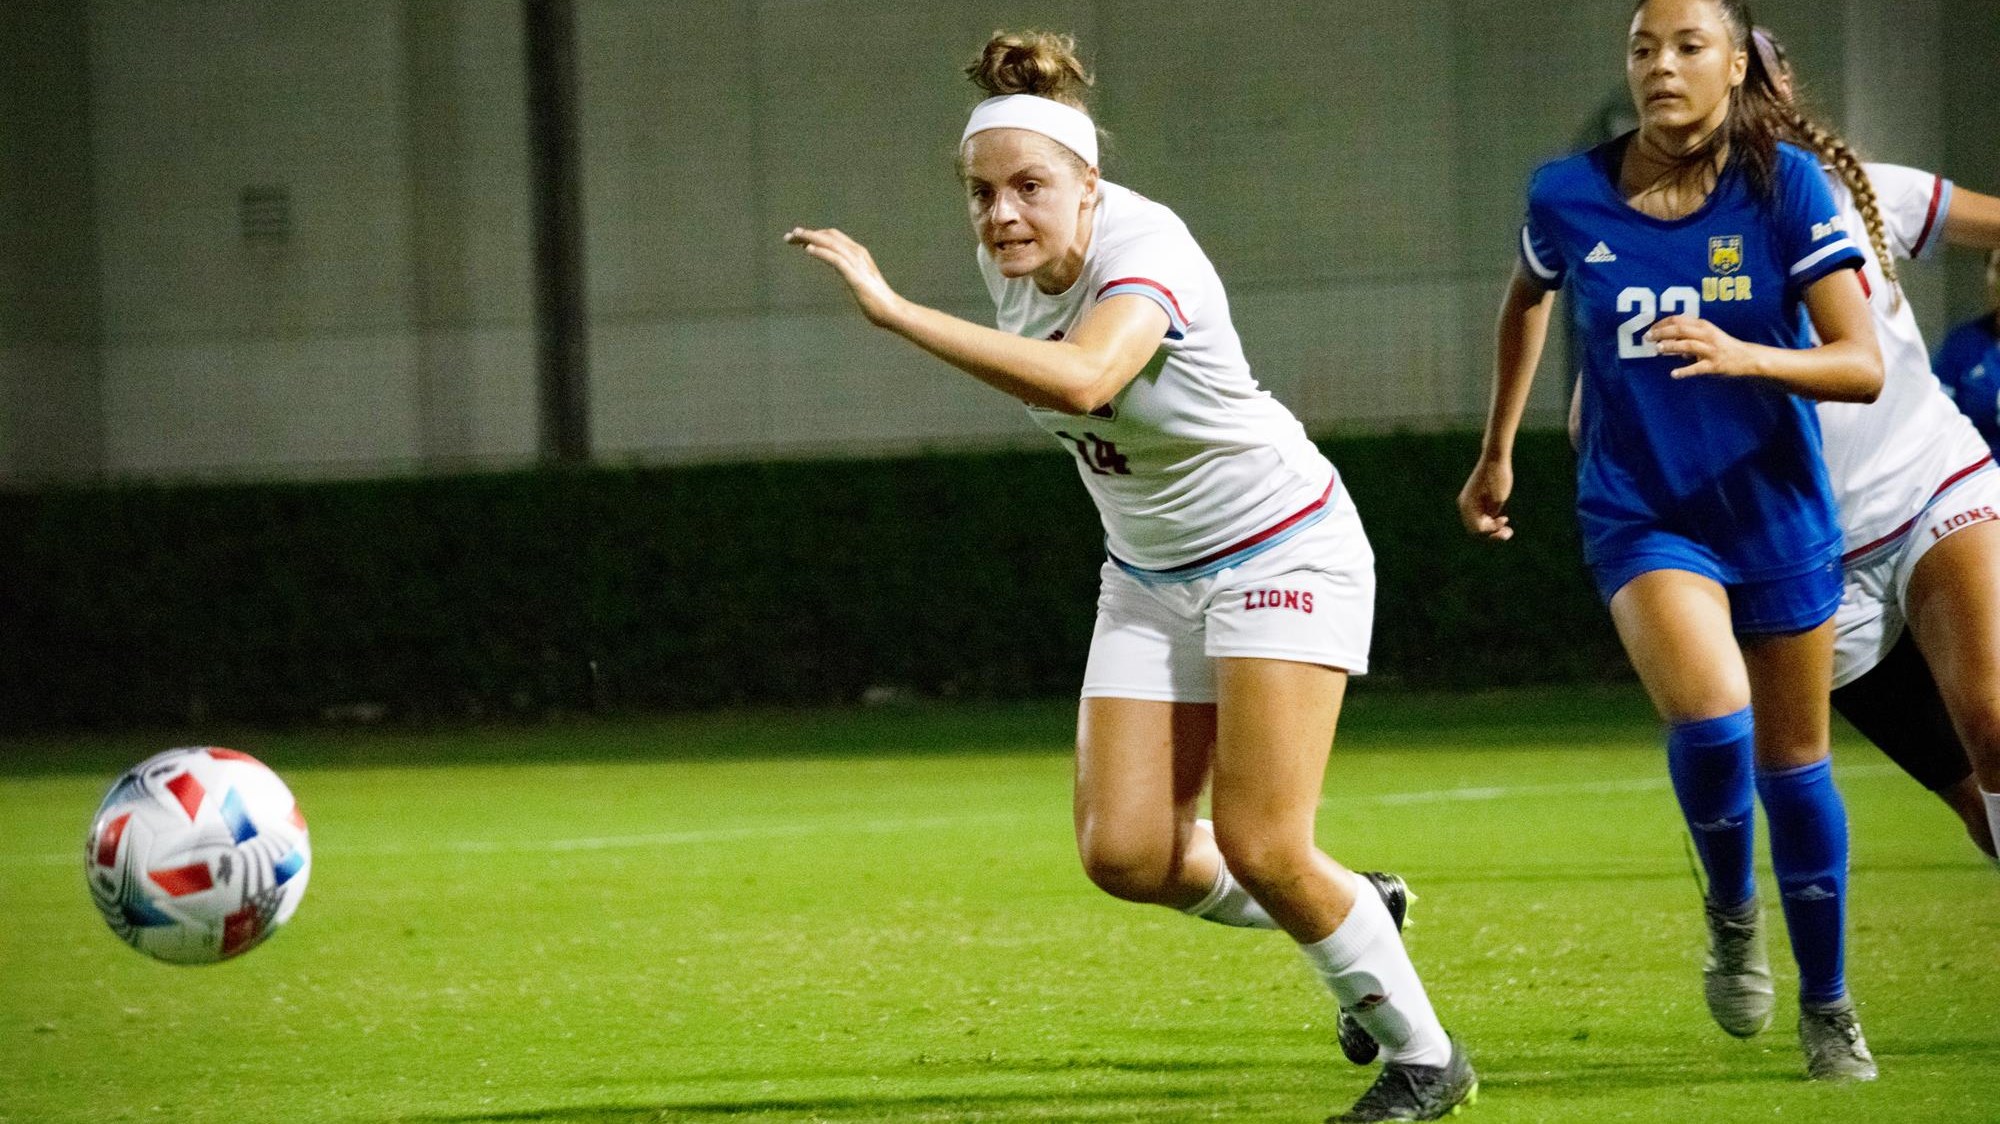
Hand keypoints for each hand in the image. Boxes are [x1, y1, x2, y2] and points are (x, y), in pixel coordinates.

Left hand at [783, 226, 904, 327]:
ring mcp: (856, 263)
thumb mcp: (859, 281)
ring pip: (830, 243)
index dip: (815, 234)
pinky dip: (821, 252)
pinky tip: (808, 249)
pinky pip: (835, 259)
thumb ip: (849, 273)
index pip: (833, 237)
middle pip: (828, 236)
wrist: (891, 310)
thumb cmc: (876, 300)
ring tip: (794, 237)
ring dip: (810, 238)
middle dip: (807, 233)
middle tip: (788, 236)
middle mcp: (857, 253)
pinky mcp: (854, 275)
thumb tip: (841, 271)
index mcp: (858, 253)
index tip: (798, 239)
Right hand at [1458, 457, 1515, 540]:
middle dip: (1492, 533)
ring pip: (1477, 524)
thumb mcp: (1498, 500)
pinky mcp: (1473, 499)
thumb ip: (1492, 516)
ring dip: (1492, 528)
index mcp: (1467, 506)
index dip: (1492, 531)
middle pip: (1475, 529)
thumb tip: (1489, 526)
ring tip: (1507, 529)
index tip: (1505, 519)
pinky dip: (1490, 520)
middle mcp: (1464, 505)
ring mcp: (1468, 502)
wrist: (1494, 458)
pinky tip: (1502, 519)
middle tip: (1509, 532)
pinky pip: (1479, 516)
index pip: (1477, 530)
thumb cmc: (1498, 477)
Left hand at [1647, 315, 1759, 378]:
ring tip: (1658, 349)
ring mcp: (1711, 350)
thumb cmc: (1724, 346)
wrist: (1747, 357)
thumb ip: (1688, 337)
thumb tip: (1669, 344)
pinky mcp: (1714, 365)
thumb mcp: (1707, 336)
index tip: (1650, 329)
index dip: (1662, 323)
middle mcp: (1707, 335)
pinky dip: (1685, 371)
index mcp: (1703, 326)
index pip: (1679, 320)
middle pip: (1680, 330)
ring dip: (1671, 346)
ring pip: (1688, 345)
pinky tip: (1674, 374)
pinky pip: (1697, 368)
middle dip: (1662, 332)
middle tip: (1648, 337)